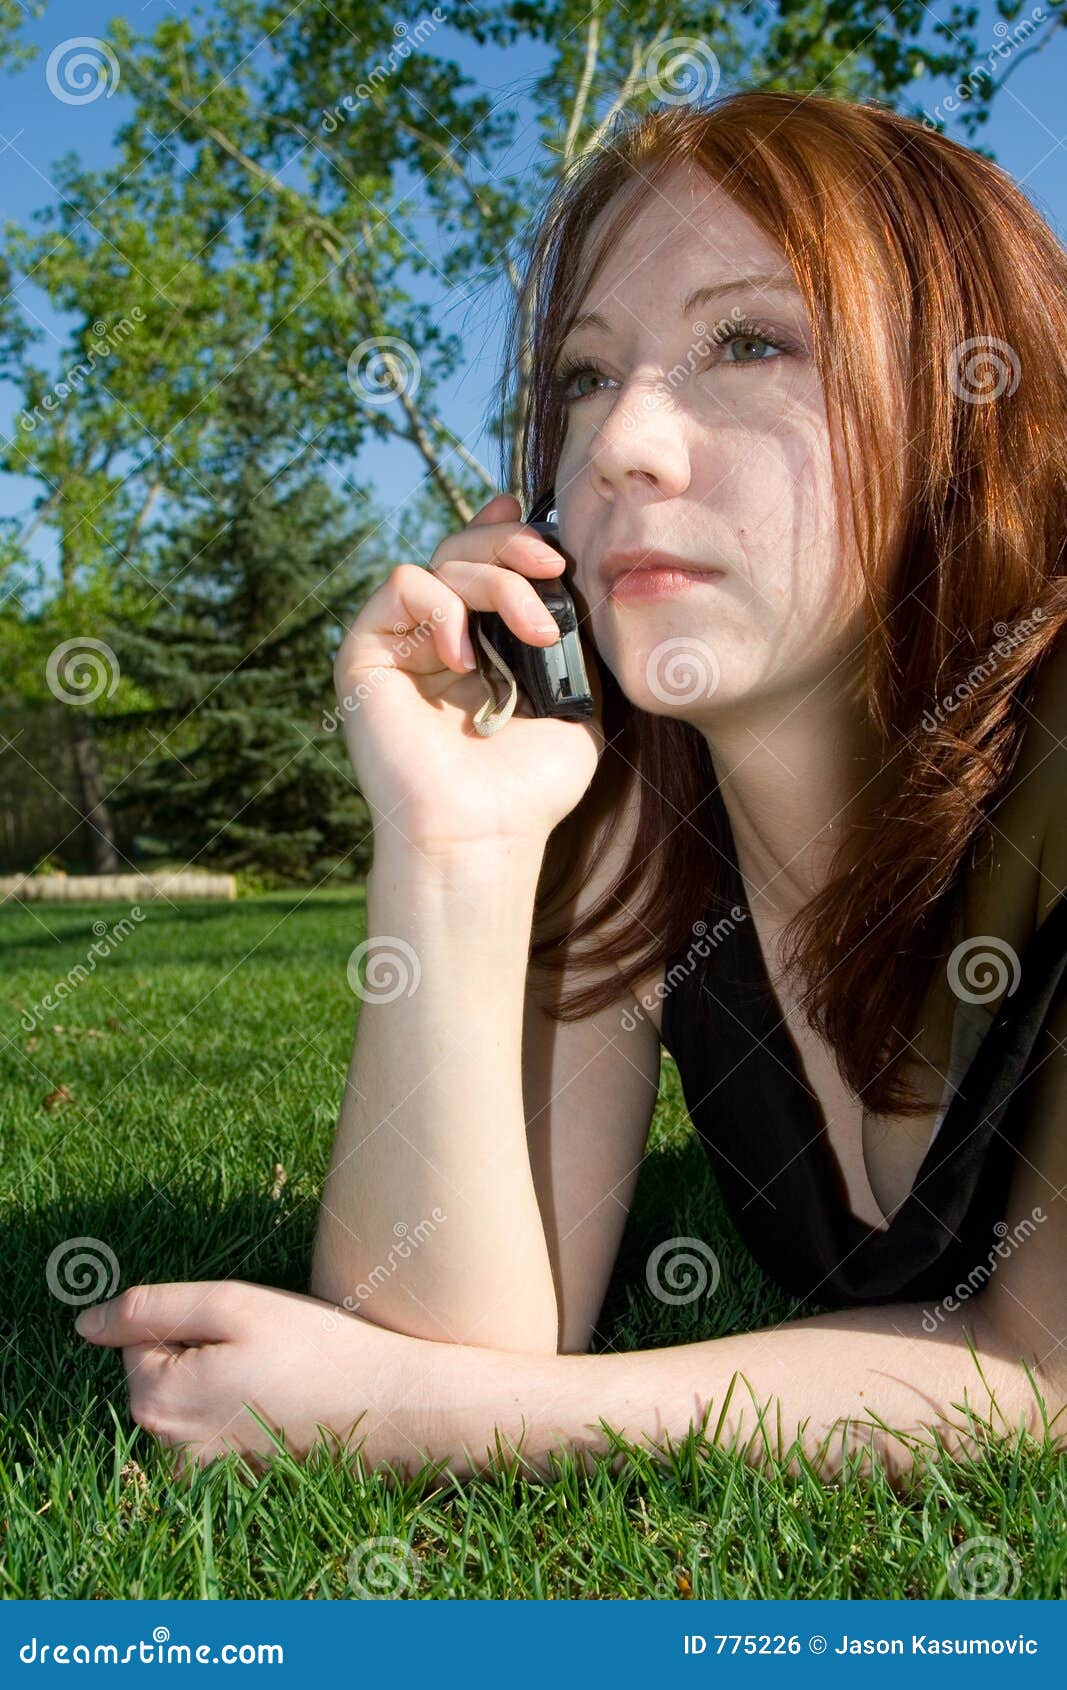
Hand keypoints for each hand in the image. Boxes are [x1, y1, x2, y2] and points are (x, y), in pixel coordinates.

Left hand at [74, 1280, 439, 1477]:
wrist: (391, 1408)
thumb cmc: (315, 1347)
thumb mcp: (232, 1304)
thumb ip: (150, 1308)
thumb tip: (85, 1324)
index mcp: (157, 1404)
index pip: (138, 1337)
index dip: (193, 1318)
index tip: (246, 1327)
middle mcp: (169, 1451)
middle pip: (162, 1371)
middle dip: (203, 1348)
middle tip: (267, 1347)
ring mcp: (204, 1474)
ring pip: (192, 1396)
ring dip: (225, 1376)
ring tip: (280, 1372)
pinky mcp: (237, 1481)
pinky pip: (220, 1425)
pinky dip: (245, 1405)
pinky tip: (288, 1399)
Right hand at [332, 492, 604, 852]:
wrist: (482, 831)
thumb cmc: (529, 785)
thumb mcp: (576, 699)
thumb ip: (568, 636)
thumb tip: (564, 576)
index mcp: (481, 643)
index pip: (486, 561)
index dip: (512, 533)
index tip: (554, 547)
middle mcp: (437, 637)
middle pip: (465, 547)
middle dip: (514, 546)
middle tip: (553, 570)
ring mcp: (401, 644)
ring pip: (441, 560)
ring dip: (496, 583)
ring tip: (532, 636)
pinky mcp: (365, 653)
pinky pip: (401, 585)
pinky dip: (442, 606)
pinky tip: (464, 659)